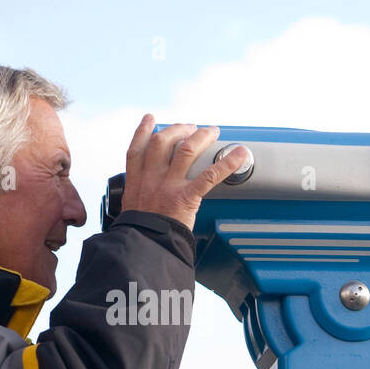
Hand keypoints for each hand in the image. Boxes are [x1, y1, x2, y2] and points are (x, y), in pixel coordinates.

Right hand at [121, 115, 249, 231]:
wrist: (144, 249)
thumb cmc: (140, 235)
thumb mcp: (130, 213)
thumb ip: (138, 201)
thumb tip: (144, 200)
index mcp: (135, 184)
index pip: (136, 150)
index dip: (143, 131)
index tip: (150, 120)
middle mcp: (151, 179)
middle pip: (162, 142)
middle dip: (177, 129)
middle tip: (189, 127)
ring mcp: (168, 186)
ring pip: (186, 150)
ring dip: (200, 137)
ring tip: (211, 132)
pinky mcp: (186, 197)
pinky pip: (209, 175)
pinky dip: (227, 163)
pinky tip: (239, 154)